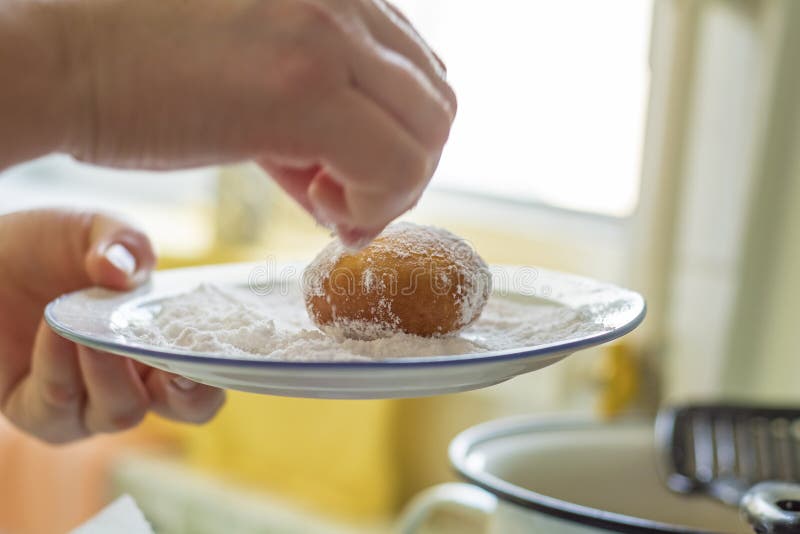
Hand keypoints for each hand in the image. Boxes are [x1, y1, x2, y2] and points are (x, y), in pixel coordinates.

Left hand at [0, 209, 224, 443]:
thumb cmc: (43, 246)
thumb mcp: (91, 227)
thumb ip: (123, 241)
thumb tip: (125, 275)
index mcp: (165, 338)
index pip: (211, 367)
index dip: (222, 367)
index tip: (217, 349)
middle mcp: (138, 378)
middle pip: (187, 410)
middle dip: (190, 394)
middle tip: (179, 368)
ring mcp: (90, 404)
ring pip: (123, 412)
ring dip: (108, 368)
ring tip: (82, 326)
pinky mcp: (40, 415)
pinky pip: (62, 407)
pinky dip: (62, 367)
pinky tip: (55, 331)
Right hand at [53, 0, 455, 244]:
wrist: (57, 59)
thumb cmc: (141, 69)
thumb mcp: (252, 73)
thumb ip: (316, 109)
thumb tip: (349, 178)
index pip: (415, 69)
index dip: (398, 135)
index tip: (352, 176)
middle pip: (435, 101)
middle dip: (405, 167)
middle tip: (349, 202)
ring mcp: (323, 36)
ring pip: (429, 133)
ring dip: (391, 187)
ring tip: (329, 206)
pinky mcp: (300, 90)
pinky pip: (392, 165)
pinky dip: (373, 203)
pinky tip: (322, 210)